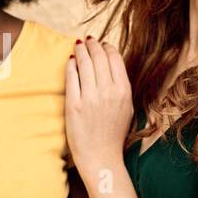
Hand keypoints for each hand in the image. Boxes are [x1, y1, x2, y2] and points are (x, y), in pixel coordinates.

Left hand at [65, 37, 133, 178]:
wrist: (101, 156)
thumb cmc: (114, 134)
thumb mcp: (127, 108)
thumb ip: (121, 87)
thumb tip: (112, 66)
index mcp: (124, 91)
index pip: (115, 59)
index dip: (107, 47)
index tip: (102, 44)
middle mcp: (108, 91)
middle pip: (99, 57)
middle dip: (92, 45)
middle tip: (88, 40)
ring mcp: (91, 98)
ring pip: (85, 63)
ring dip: (80, 51)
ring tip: (77, 46)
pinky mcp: (74, 105)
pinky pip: (71, 77)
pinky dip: (70, 65)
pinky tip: (70, 61)